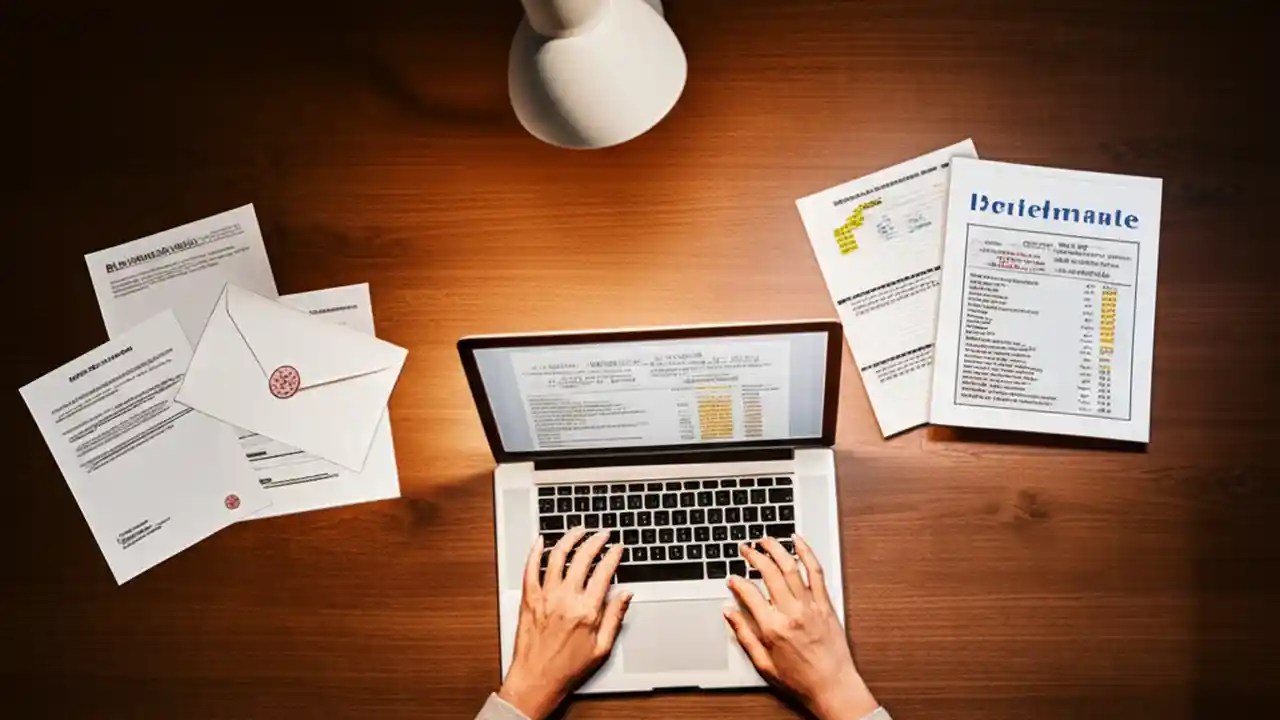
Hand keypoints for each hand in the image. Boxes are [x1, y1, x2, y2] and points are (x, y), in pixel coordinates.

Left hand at [498, 528, 631, 719]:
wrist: (536, 679)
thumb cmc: (567, 668)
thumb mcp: (602, 648)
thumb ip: (615, 617)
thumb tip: (626, 595)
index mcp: (587, 610)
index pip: (604, 572)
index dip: (613, 555)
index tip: (618, 548)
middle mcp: (566, 599)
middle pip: (582, 558)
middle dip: (595, 540)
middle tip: (602, 533)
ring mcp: (545, 596)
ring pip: (557, 556)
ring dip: (569, 538)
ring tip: (578, 530)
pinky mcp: (529, 599)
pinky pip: (530, 568)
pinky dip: (535, 551)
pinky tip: (541, 542)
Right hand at [724, 535, 877, 719]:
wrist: (832, 686)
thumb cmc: (800, 680)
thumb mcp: (763, 663)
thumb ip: (744, 635)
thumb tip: (729, 614)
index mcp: (773, 628)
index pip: (749, 594)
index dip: (737, 583)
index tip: (732, 579)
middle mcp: (791, 613)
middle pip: (769, 573)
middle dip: (754, 556)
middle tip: (745, 548)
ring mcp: (810, 606)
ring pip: (791, 567)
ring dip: (777, 549)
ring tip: (766, 540)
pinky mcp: (825, 604)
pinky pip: (816, 572)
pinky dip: (807, 553)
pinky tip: (799, 542)